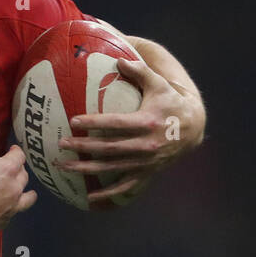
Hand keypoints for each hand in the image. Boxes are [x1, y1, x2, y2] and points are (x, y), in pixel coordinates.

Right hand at [0, 112, 36, 237]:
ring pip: (27, 197)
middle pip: (24, 175)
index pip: (19, 156)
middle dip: (17, 170)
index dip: (15, 152)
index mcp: (7, 169)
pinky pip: (15, 213)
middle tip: (8, 169)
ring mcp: (11, 207)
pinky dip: (13, 208)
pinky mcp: (4, 221)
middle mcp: (14, 188)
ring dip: (24, 191)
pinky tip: (6, 206)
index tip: (10, 151)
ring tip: (18, 189)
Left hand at [58, 56, 204, 205]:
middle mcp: (145, 144)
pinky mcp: (147, 173)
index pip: (115, 123)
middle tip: (61, 144)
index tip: (73, 122)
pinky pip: (126, 187)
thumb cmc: (171, 102)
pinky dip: (108, 194)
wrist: (194, 128)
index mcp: (147, 122)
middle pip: (108, 148)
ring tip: (63, 166)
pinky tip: (90, 197)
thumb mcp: (159, 84)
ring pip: (111, 168)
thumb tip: (119, 59)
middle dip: (82, 147)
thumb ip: (140, 71)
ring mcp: (145, 162)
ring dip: (85, 169)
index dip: (93, 123)